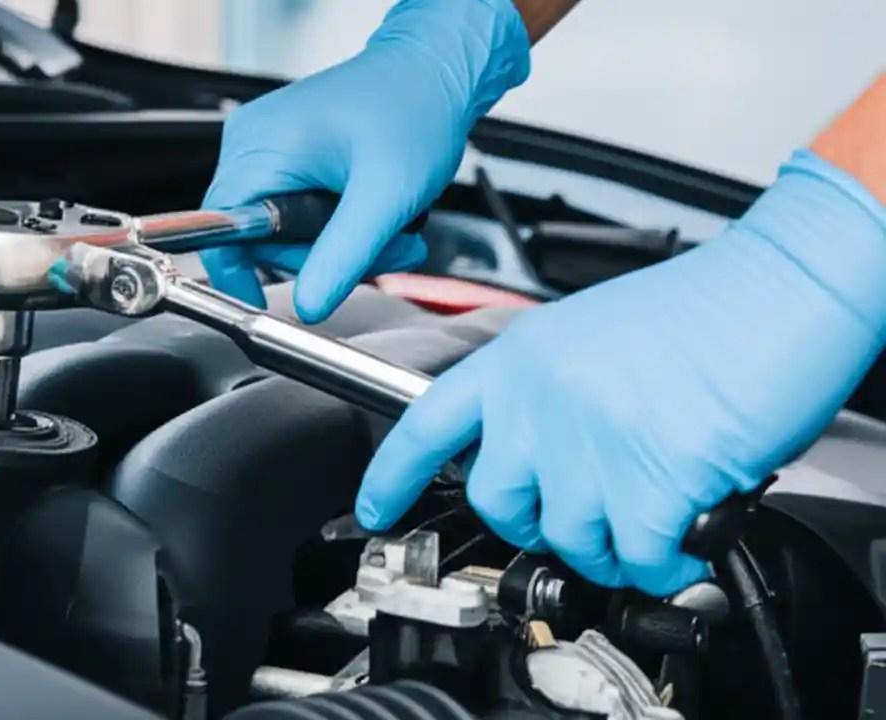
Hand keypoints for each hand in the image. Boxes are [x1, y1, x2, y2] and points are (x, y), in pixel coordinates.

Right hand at [201, 0, 530, 321]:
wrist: (435, 73)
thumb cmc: (415, 112)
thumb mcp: (385, 197)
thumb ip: (342, 257)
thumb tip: (308, 306)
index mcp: (262, 148)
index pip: (220, 230)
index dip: (239, 274)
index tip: (264, 300)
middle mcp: (253, 142)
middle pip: (259, 236)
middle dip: (323, 256)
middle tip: (378, 248)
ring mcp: (268, 144)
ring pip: (281, 228)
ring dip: (336, 243)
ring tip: (386, 228)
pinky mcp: (286, 151)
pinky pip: (293, 208)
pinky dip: (334, 222)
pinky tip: (367, 210)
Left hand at [356, 151, 885, 595]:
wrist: (786, 286)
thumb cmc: (707, 308)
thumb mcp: (591, 335)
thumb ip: (548, 395)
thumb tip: (541, 461)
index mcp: (519, 357)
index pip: (425, 422)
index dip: (391, 473)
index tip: (375, 507)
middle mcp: (540, 398)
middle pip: (497, 502)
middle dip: (540, 522)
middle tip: (586, 512)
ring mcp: (588, 438)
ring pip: (568, 538)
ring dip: (611, 544)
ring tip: (650, 512)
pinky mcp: (648, 477)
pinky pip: (635, 558)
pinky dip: (663, 561)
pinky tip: (683, 533)